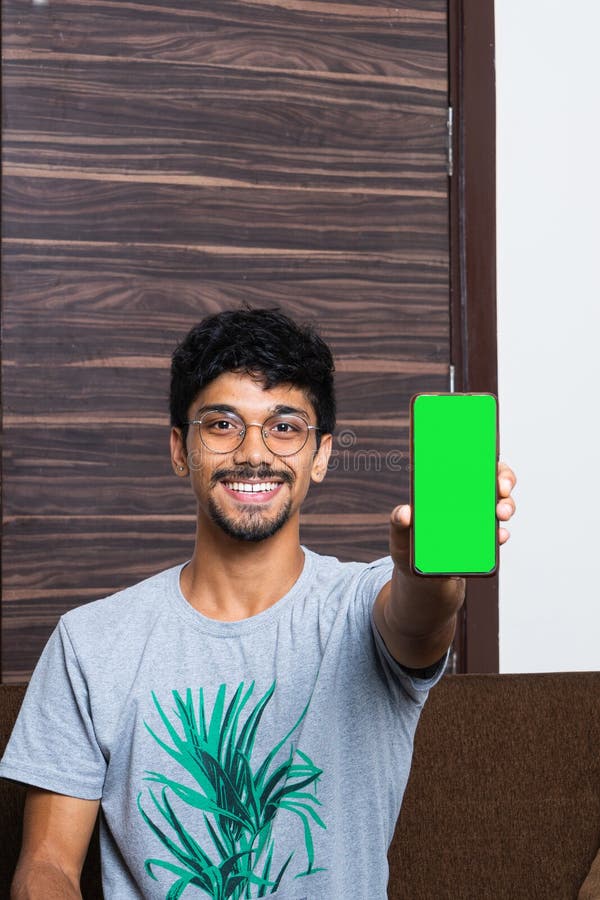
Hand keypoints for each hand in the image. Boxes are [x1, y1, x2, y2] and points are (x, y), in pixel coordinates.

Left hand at [389, 461, 516, 575]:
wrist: (423, 581)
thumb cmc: (411, 550)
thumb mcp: (400, 535)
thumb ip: (398, 522)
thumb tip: (404, 512)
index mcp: (446, 491)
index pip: (468, 466)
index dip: (482, 458)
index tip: (487, 460)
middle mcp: (467, 502)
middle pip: (493, 482)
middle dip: (504, 480)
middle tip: (502, 489)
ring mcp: (478, 522)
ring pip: (501, 505)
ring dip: (506, 506)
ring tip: (501, 514)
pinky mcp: (485, 543)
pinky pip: (499, 534)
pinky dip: (501, 533)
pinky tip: (500, 536)